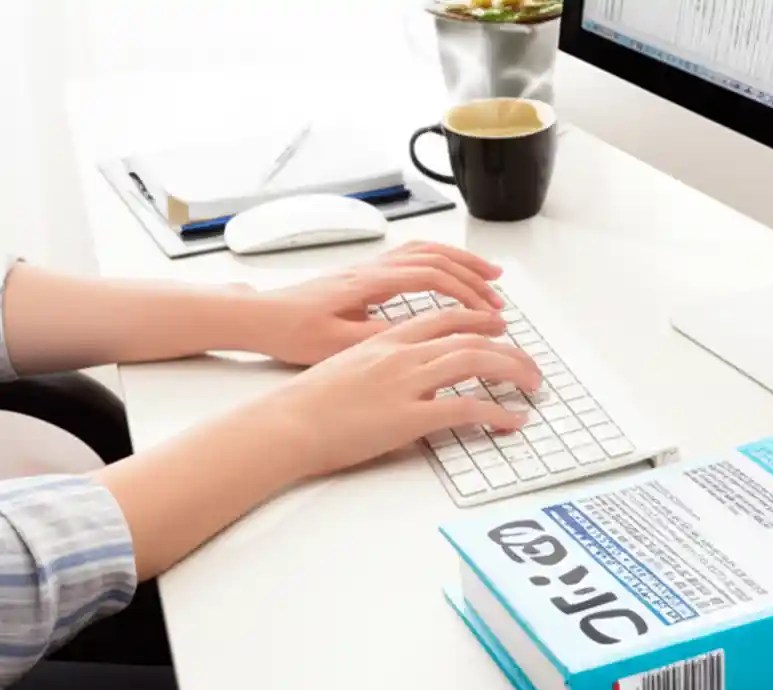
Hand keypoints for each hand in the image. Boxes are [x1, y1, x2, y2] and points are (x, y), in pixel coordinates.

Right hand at [95, 306, 541, 580]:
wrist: (285, 423)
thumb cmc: (309, 402)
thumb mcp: (348, 366)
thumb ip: (383, 362)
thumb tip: (406, 372)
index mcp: (387, 339)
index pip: (445, 317)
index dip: (478, 318)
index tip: (498, 326)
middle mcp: (402, 353)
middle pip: (470, 335)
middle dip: (508, 347)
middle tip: (529, 362)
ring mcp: (407, 383)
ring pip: (476, 362)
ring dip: (513, 371)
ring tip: (532, 384)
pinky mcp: (409, 417)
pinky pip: (466, 409)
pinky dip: (496, 413)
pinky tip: (512, 421)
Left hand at [247, 241, 507, 365]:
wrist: (261, 317)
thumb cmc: (292, 331)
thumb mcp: (337, 344)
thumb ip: (381, 337)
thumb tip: (422, 335)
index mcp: (369, 283)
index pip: (431, 278)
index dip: (466, 293)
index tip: (488, 314)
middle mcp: (373, 268)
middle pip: (436, 258)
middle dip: (473, 276)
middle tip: (499, 300)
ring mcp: (371, 267)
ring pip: (427, 251)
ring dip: (462, 262)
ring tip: (490, 278)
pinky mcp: (367, 274)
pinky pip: (414, 256)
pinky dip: (442, 261)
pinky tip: (452, 275)